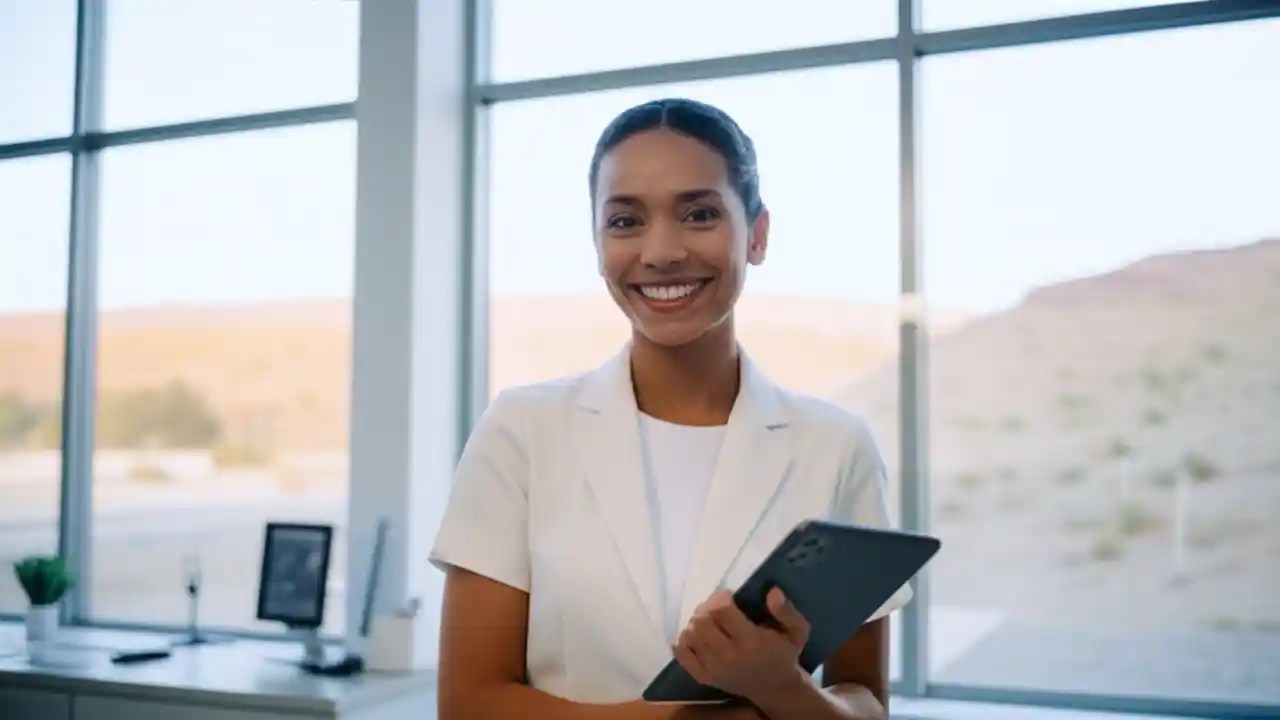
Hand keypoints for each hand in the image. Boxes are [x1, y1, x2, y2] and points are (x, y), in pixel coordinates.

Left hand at [673, 587, 810, 705]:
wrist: (774, 689)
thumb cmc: (783, 654)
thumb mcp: (797, 631)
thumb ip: (787, 611)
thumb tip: (772, 592)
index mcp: (751, 642)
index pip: (721, 611)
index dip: (720, 597)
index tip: (727, 595)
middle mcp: (729, 656)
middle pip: (701, 621)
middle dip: (706, 607)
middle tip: (716, 607)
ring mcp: (713, 669)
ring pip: (690, 634)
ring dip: (696, 621)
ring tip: (709, 620)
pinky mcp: (703, 677)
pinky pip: (682, 653)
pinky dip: (684, 639)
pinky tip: (696, 635)